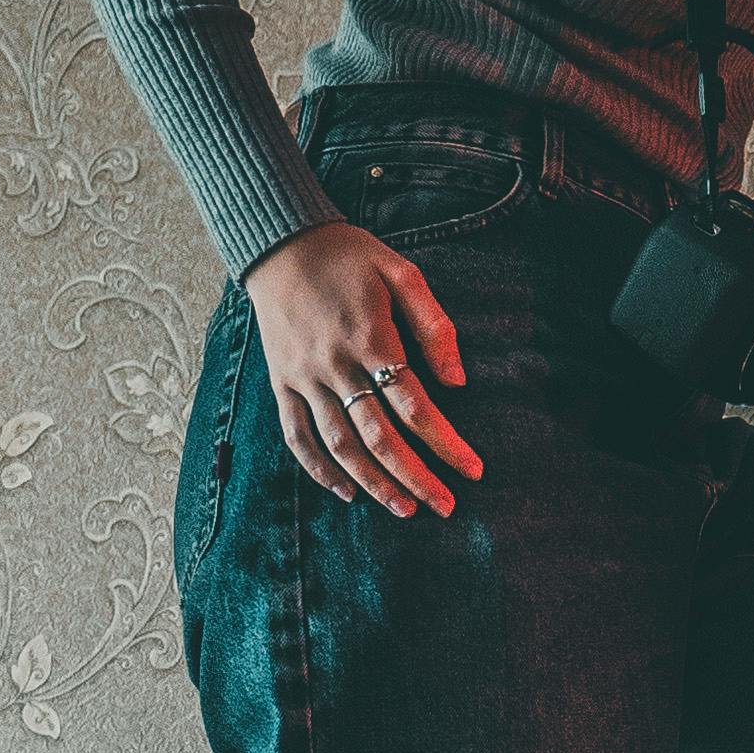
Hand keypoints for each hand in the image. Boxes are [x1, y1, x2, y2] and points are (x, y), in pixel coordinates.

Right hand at [247, 222, 484, 517]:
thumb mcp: (402, 273)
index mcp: (371, 338)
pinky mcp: (282, 382)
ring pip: (340, 444)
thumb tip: (458, 381)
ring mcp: (304, 377)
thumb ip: (434, 325)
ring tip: (404, 509)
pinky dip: (320, 470)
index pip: (415, 406)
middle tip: (444, 506)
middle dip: (415, 476)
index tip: (472, 471)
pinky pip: (297, 436)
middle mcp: (336, 365)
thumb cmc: (351, 257)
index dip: (446, 443)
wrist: (280, 243)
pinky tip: (347, 492)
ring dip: (373, 482)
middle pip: (379, 436)